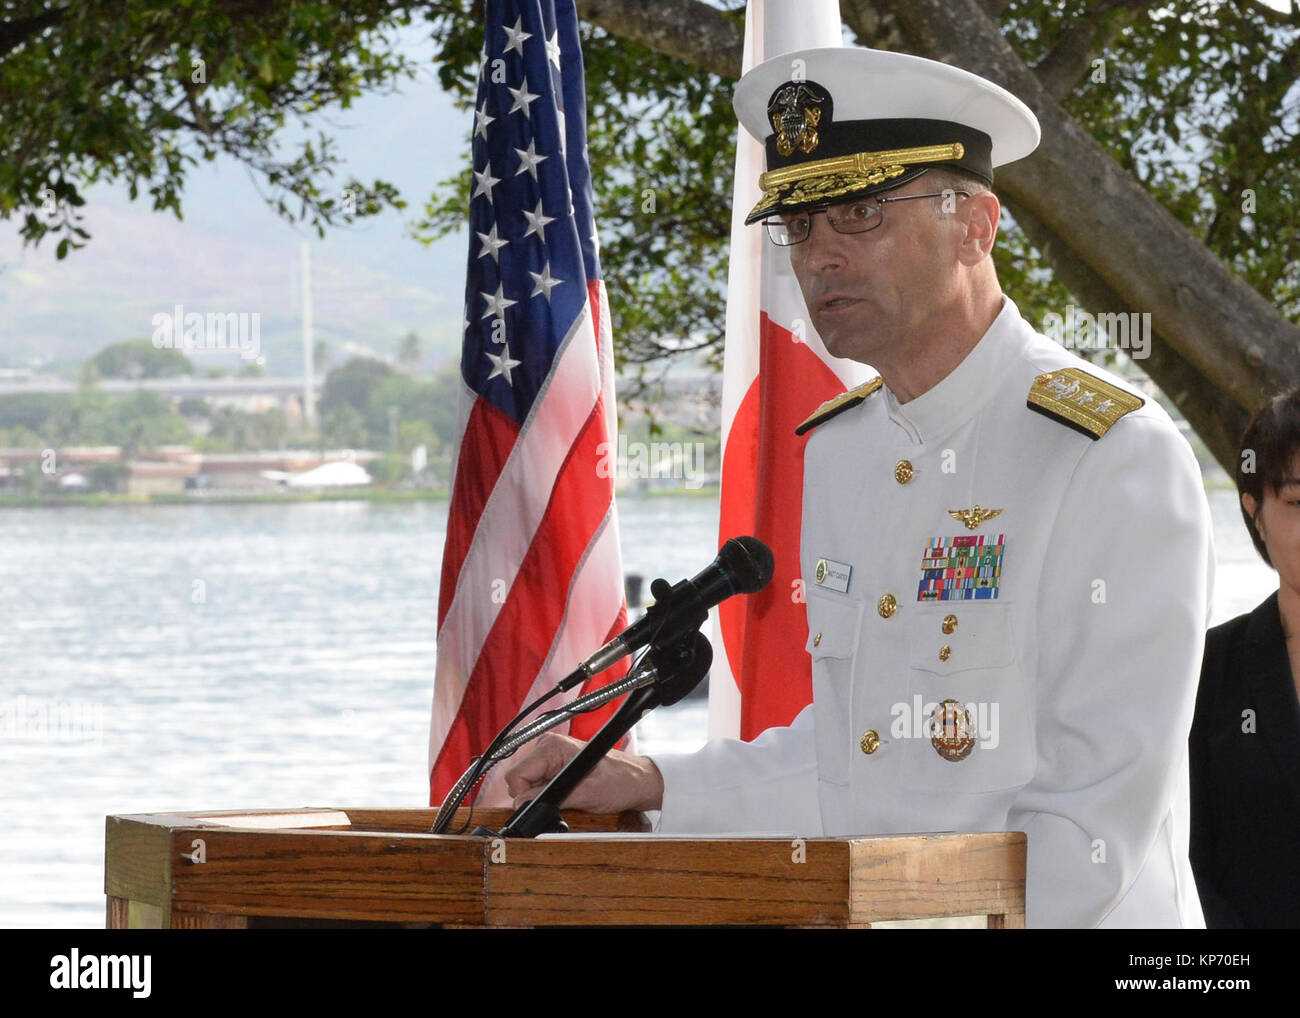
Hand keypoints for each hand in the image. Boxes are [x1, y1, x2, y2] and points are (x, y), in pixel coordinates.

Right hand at [503, 733, 664, 812]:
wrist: (637, 781)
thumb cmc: (619, 781)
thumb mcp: (584, 794)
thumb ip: (549, 799)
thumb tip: (522, 804)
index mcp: (552, 746)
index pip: (515, 776)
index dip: (523, 796)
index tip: (543, 805)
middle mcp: (547, 746)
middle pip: (519, 779)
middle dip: (534, 796)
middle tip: (563, 801)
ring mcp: (550, 755)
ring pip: (527, 784)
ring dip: (543, 796)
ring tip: (569, 797)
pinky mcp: (554, 764)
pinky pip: (538, 784)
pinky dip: (548, 795)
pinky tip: (568, 795)